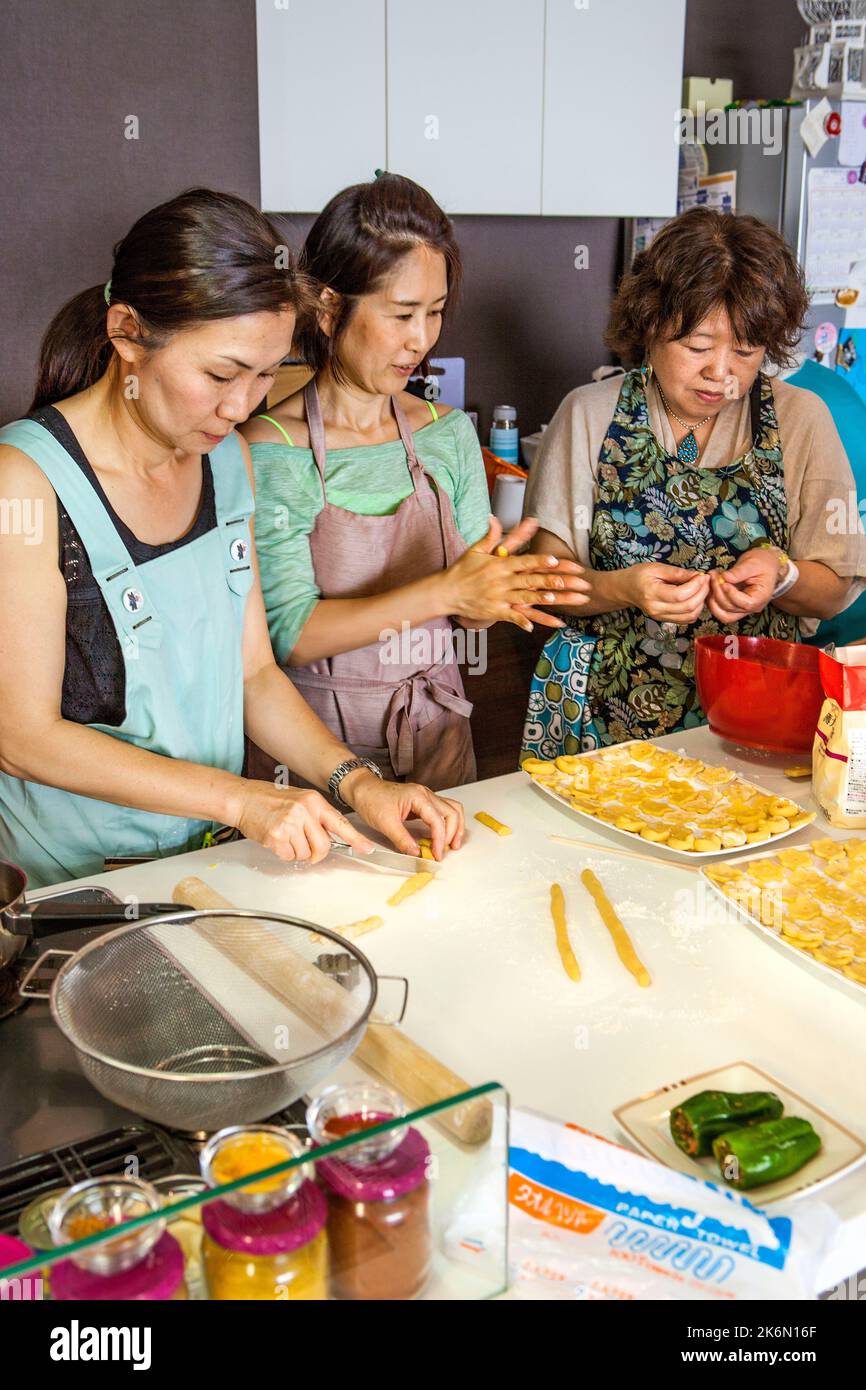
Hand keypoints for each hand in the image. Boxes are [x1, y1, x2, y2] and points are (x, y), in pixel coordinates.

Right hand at [234, 780, 375, 863]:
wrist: (242, 798)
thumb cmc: (269, 800)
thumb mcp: (299, 800)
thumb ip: (315, 816)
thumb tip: (331, 837)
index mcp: (313, 800)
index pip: (339, 822)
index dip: (355, 839)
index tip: (368, 849)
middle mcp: (304, 811)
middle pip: (323, 846)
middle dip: (317, 854)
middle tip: (307, 850)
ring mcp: (290, 823)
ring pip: (305, 854)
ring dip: (297, 852)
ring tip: (285, 837)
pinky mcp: (276, 836)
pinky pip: (289, 856)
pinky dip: (284, 853)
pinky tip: (276, 839)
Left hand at [341, 769, 463, 858]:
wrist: (362, 789)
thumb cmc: (371, 800)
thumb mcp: (385, 824)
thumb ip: (402, 840)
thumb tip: (417, 853)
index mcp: (418, 796)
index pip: (438, 820)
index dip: (439, 840)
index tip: (436, 854)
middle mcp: (426, 794)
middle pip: (452, 812)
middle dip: (452, 833)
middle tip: (446, 851)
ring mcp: (425, 796)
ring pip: (451, 809)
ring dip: (454, 827)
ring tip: (452, 844)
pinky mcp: (422, 802)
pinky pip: (442, 811)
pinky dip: (446, 824)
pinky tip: (442, 835)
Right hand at [441, 515, 591, 632]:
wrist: (445, 591)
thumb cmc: (462, 569)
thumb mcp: (476, 550)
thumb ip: (490, 536)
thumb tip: (494, 518)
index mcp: (500, 564)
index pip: (526, 561)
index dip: (543, 561)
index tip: (559, 561)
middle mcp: (502, 580)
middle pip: (532, 580)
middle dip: (554, 581)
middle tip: (573, 583)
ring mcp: (499, 597)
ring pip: (526, 598)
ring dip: (544, 600)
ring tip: (560, 601)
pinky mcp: (494, 611)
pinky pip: (511, 617)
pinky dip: (521, 621)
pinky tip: (534, 627)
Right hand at [622, 563, 710, 623]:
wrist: (626, 589)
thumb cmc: (639, 575)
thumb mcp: (656, 567)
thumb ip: (677, 573)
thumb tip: (697, 576)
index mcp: (651, 593)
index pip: (680, 595)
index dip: (696, 586)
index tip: (702, 576)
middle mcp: (656, 609)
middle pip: (688, 607)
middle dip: (702, 593)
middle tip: (705, 581)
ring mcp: (660, 617)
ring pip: (690, 616)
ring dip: (701, 602)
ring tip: (702, 589)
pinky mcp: (665, 620)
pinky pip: (686, 619)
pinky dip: (696, 609)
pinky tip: (696, 597)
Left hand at [707, 548, 778, 623]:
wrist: (765, 564)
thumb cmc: (762, 563)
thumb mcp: (753, 563)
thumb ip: (740, 571)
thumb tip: (726, 577)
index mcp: (761, 597)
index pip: (745, 603)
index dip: (731, 593)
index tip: (723, 579)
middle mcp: (752, 607)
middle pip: (731, 608)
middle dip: (718, 592)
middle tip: (713, 575)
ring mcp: (743, 608)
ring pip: (723, 614)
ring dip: (712, 600)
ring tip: (710, 582)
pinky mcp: (734, 606)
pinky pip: (721, 610)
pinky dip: (713, 601)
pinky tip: (711, 587)